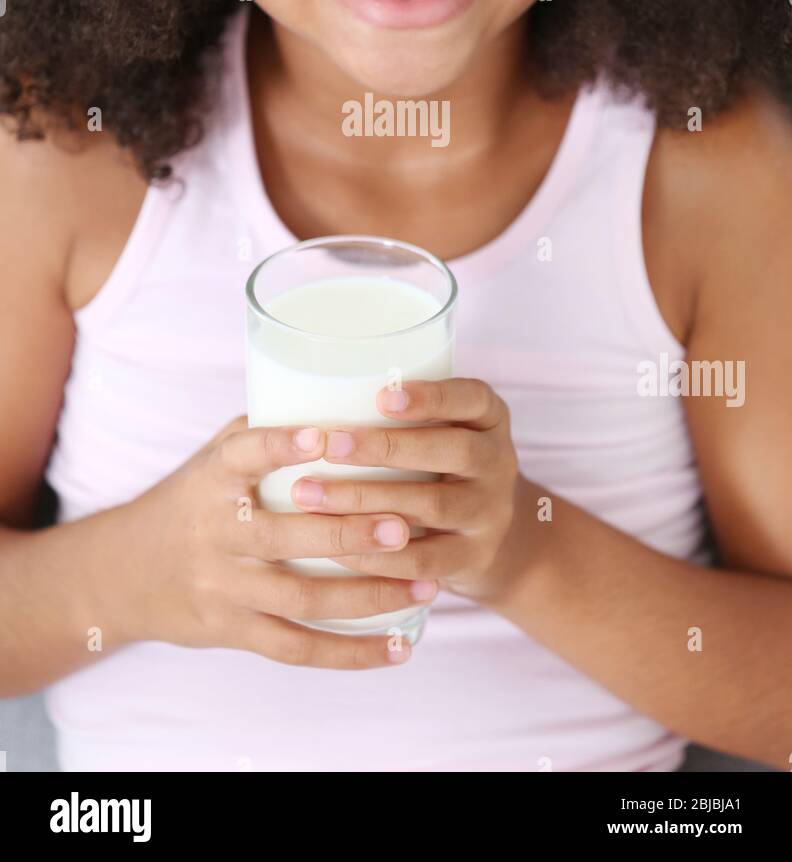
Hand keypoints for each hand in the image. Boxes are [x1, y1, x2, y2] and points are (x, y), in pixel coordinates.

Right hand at [122, 415, 436, 669]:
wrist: (125, 571)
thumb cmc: (193, 498)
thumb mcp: (214, 455)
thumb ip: (268, 431)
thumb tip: (346, 396)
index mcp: (214, 477)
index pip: (243, 455)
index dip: (279, 445)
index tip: (323, 436)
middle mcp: (216, 531)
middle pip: (284, 536)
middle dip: (348, 533)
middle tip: (405, 526)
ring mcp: (225, 586)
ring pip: (301, 597)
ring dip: (368, 595)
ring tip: (426, 584)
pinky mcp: (233, 630)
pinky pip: (297, 648)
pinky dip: (351, 653)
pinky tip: (400, 646)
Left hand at [291, 379, 521, 604]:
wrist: (489, 537)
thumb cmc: (436, 465)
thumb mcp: (438, 429)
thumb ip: (392, 412)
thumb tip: (291, 390)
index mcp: (488, 417)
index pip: (471, 397)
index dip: (430, 397)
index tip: (380, 397)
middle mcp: (498, 461)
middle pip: (453, 450)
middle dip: (386, 448)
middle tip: (329, 445)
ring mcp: (489, 513)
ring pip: (432, 505)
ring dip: (367, 500)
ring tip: (309, 495)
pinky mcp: (472, 559)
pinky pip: (424, 560)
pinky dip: (376, 555)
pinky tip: (333, 547)